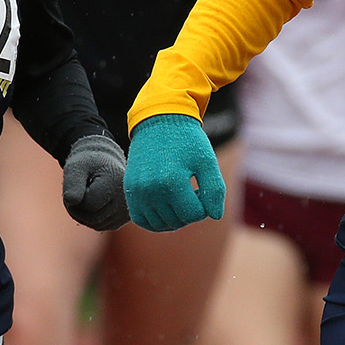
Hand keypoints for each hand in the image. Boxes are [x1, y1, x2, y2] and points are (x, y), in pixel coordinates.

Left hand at [63, 134, 128, 230]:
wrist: (106, 163)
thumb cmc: (89, 164)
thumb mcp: (77, 167)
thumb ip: (72, 181)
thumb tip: (71, 201)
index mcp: (117, 182)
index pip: (89, 204)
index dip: (75, 198)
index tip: (75, 184)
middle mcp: (127, 199)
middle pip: (93, 218)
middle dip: (77, 209)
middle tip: (75, 193)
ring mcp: (127, 210)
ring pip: (96, 225)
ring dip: (82, 215)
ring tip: (84, 196)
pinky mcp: (124, 219)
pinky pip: (100, 226)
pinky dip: (91, 218)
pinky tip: (92, 203)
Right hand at [124, 114, 224, 231]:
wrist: (158, 120)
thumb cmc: (186, 140)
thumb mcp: (207, 160)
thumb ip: (214, 189)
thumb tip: (215, 216)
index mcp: (172, 181)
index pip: (194, 214)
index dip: (204, 206)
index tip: (202, 188)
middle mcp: (150, 190)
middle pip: (178, 221)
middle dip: (190, 211)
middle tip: (193, 190)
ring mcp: (137, 192)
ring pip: (160, 224)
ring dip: (175, 217)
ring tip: (180, 196)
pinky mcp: (129, 191)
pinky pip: (142, 220)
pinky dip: (156, 220)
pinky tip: (166, 207)